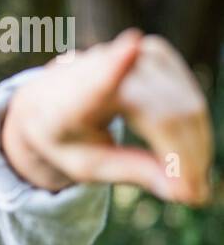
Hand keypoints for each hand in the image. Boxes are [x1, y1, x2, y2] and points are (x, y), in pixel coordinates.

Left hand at [1, 29, 212, 204]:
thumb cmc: (65, 137)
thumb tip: (184, 191)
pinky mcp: (157, 53)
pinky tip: (185, 154)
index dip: (115, 66)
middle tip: (194, 197)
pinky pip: (190, 96)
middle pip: (166, 115)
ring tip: (190, 184)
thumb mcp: (86, 165)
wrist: (49, 100)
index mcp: (72, 98)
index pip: (96, 82)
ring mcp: (133, 54)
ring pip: (187, 105)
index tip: (131, 47)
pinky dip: (194, 129)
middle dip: (186, 158)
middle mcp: (103, 66)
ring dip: (196, 147)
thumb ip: (131, 172)